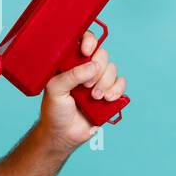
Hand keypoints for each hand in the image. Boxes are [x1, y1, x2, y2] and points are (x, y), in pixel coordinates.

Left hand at [38, 31, 126, 151]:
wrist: (63, 134)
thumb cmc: (54, 111)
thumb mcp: (55, 89)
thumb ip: (72, 75)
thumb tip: (93, 66)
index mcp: (70, 62)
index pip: (83, 40)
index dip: (89, 41)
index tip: (86, 52)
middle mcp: (85, 68)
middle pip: (102, 54)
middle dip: (97, 70)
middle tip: (86, 86)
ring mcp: (98, 80)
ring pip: (112, 69)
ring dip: (105, 83)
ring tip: (94, 97)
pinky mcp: (109, 92)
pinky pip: (121, 83)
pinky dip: (116, 90)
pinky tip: (106, 99)